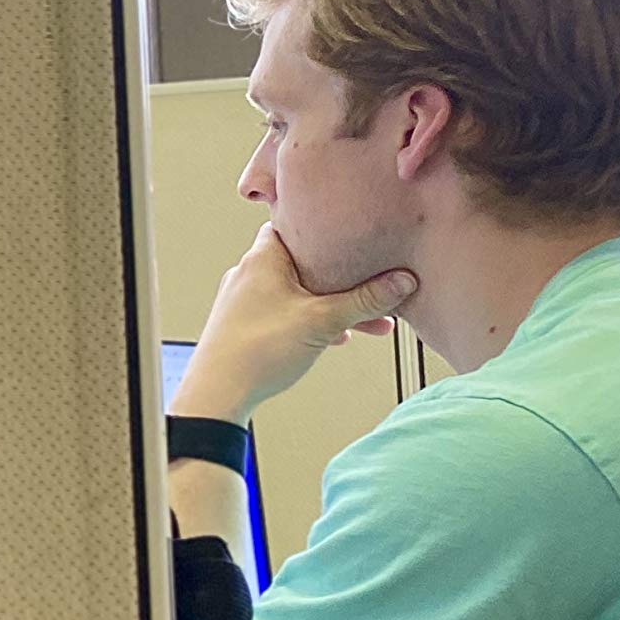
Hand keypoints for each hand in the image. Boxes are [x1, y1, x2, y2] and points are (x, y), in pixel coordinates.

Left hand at [175, 225, 414, 423]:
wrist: (217, 394)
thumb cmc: (259, 350)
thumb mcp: (323, 321)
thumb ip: (364, 300)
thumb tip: (402, 282)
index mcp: (263, 258)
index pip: (293, 224)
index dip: (322, 226)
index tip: (352, 231)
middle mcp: (250, 273)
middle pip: (304, 262)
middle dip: (342, 276)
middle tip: (375, 283)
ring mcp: (246, 300)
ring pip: (299, 292)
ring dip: (333, 304)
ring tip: (373, 322)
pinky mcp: (246, 325)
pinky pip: (287, 313)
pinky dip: (312, 320)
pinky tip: (339, 337)